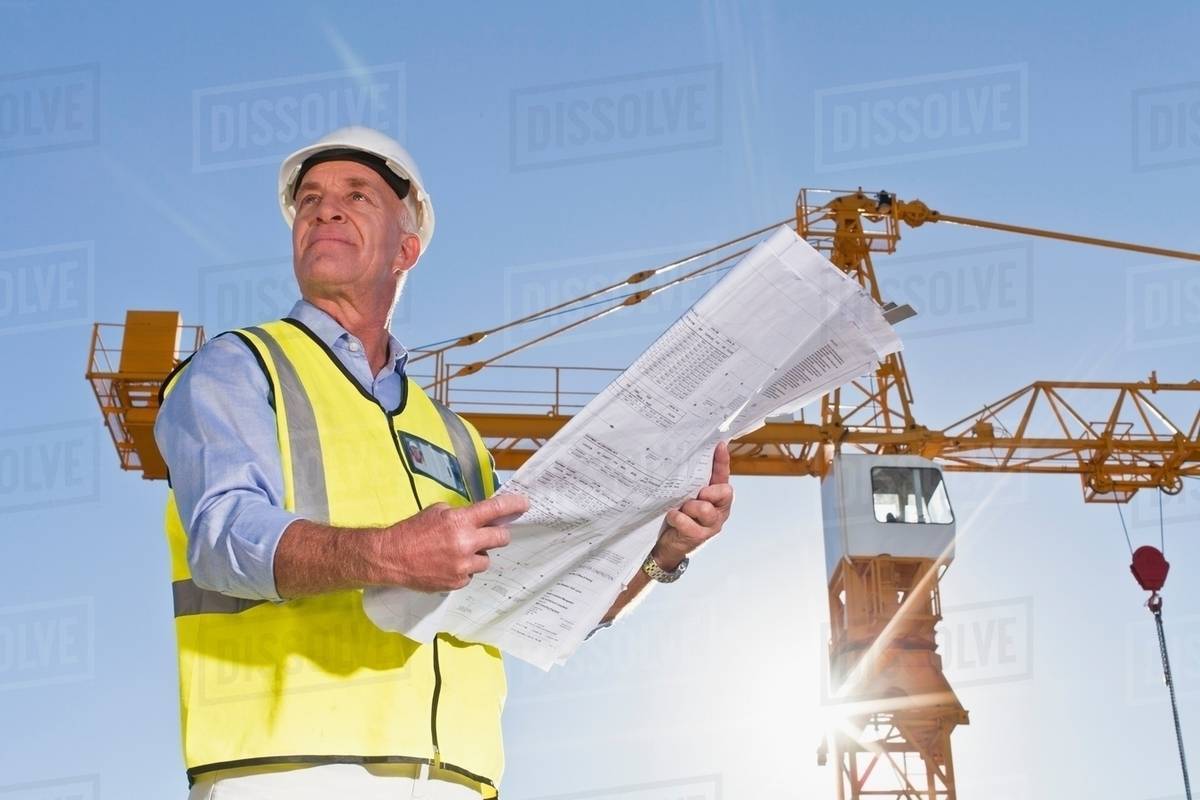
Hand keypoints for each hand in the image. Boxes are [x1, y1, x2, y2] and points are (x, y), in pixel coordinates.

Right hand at [380, 493, 528, 591]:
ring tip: (459, 552)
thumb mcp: (436, 512)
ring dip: (478, 554)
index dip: (513, 505)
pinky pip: (470, 574)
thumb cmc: (411, 531)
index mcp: (460, 521)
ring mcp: (462, 565)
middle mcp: (465, 542)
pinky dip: (464, 569)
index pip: (495, 510)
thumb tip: (477, 519)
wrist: (390, 557)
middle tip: (491, 533)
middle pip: (501, 538)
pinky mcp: (457, 582)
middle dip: (498, 534)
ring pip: (486, 560)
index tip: (524, 504)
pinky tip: (448, 565)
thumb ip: (459, 515)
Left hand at [654, 441, 733, 567]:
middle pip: (724, 493)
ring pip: (705, 509)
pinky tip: (672, 517)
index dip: (722, 461)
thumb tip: (689, 455)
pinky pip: (687, 522)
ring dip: (690, 506)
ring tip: (680, 508)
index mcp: (718, 498)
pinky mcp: (699, 536)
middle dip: (708, 492)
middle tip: (696, 495)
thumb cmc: (680, 517)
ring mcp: (710, 525)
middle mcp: (719, 511)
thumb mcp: (687, 496)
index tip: (719, 445)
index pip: (723, 476)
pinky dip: (676, 517)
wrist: (669, 546)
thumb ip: (693, 482)